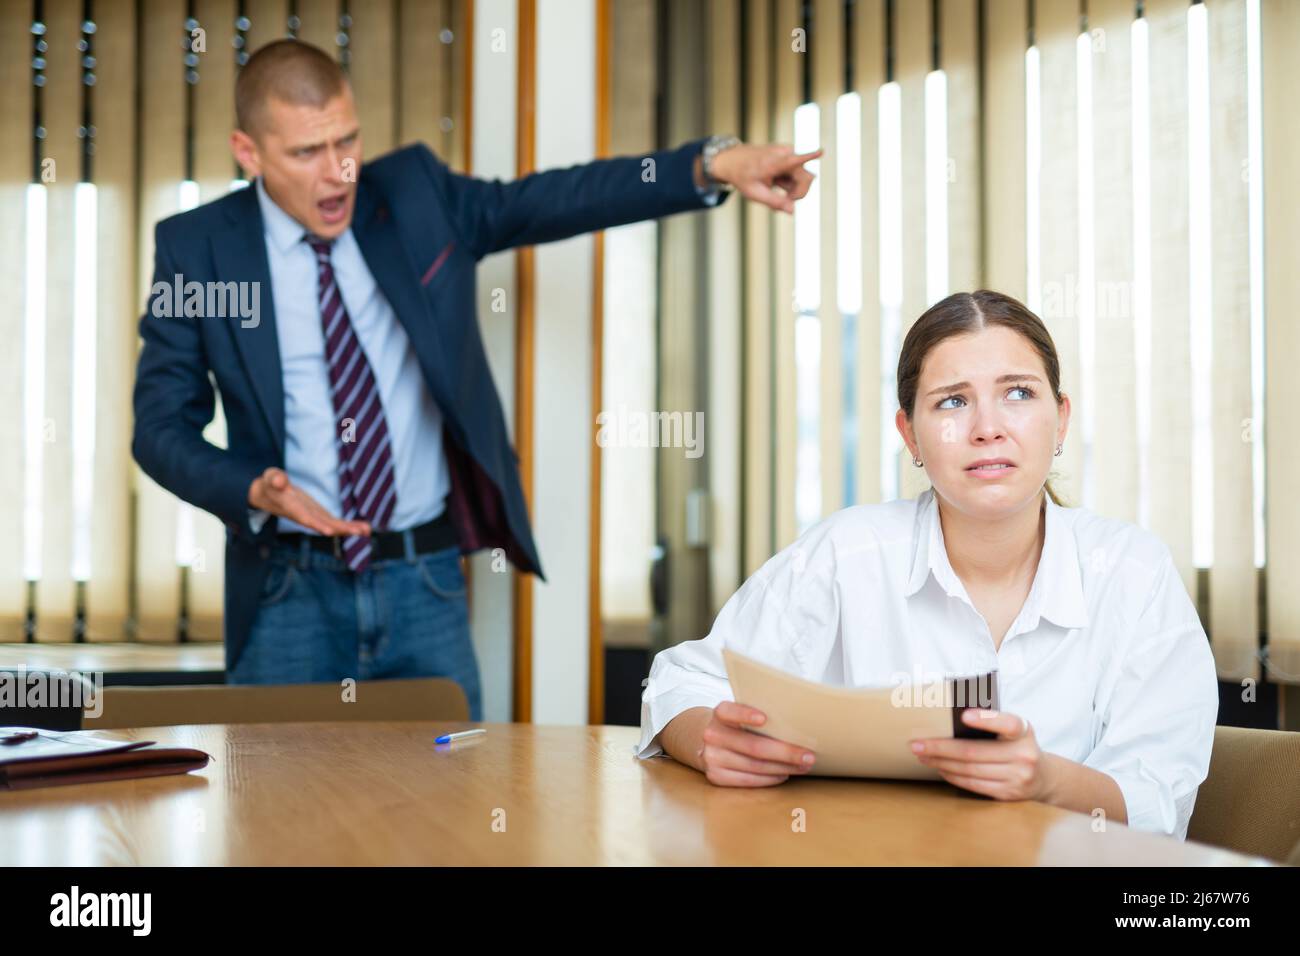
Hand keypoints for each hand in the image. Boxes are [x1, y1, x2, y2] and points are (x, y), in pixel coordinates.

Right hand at [247, 466, 370, 536]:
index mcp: (291, 507)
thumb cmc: (269, 484)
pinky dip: (349, 526)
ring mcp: (313, 517)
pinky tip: (365, 528)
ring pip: (332, 525)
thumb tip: (280, 481)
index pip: (304, 517)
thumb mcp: (269, 478)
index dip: (316, 524)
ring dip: (349, 529)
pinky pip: (335, 522)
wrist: (268, 495)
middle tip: (360, 532)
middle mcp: (304, 516)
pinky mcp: (319, 515)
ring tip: (367, 531)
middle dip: (341, 529)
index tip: (329, 531)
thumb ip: (274, 479)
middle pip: (324, 524)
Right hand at [698, 701, 816, 786]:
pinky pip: (749, 780)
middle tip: (808, 756)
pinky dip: (770, 778)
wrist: (702, 741)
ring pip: (755, 766)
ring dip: (783, 768)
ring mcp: (713, 758)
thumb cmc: (734, 725)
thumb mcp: (738, 713)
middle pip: (754, 746)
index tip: (765, 718)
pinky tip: (784, 774)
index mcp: (720, 714)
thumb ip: (757, 715)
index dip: (746, 714)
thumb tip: (796, 725)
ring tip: (803, 766)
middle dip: (785, 752)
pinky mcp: (716, 776)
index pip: (731, 711)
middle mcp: (713, 735)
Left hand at [706, 142, 822, 213]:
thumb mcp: (755, 193)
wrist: (734, 160)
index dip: (809, 156)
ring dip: (792, 188)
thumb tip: (792, 211)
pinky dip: (789, 183)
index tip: (821, 151)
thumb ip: (774, 202)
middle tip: (784, 202)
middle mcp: (784, 154)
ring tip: (775, 190)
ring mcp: (788, 153)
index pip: (794, 160)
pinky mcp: (790, 154)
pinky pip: (797, 173)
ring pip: (802, 177)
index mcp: (773, 163)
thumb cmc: (743, 176)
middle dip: (798, 193)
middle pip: (805, 178)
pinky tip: (777, 184)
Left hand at [909, 709, 1050, 801]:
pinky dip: (953, 776)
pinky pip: (974, 784)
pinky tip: (940, 768)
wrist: (1043, 777)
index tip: (964, 715)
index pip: (1007, 723)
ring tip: (923, 756)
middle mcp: (1024, 755)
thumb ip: (993, 722)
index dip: (986, 719)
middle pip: (974, 752)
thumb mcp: (1014, 730)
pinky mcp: (1008, 794)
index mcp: (1024, 732)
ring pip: (970, 770)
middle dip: (940, 748)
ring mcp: (1018, 778)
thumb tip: (950, 718)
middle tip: (917, 744)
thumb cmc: (1018, 745)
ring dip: (941, 763)